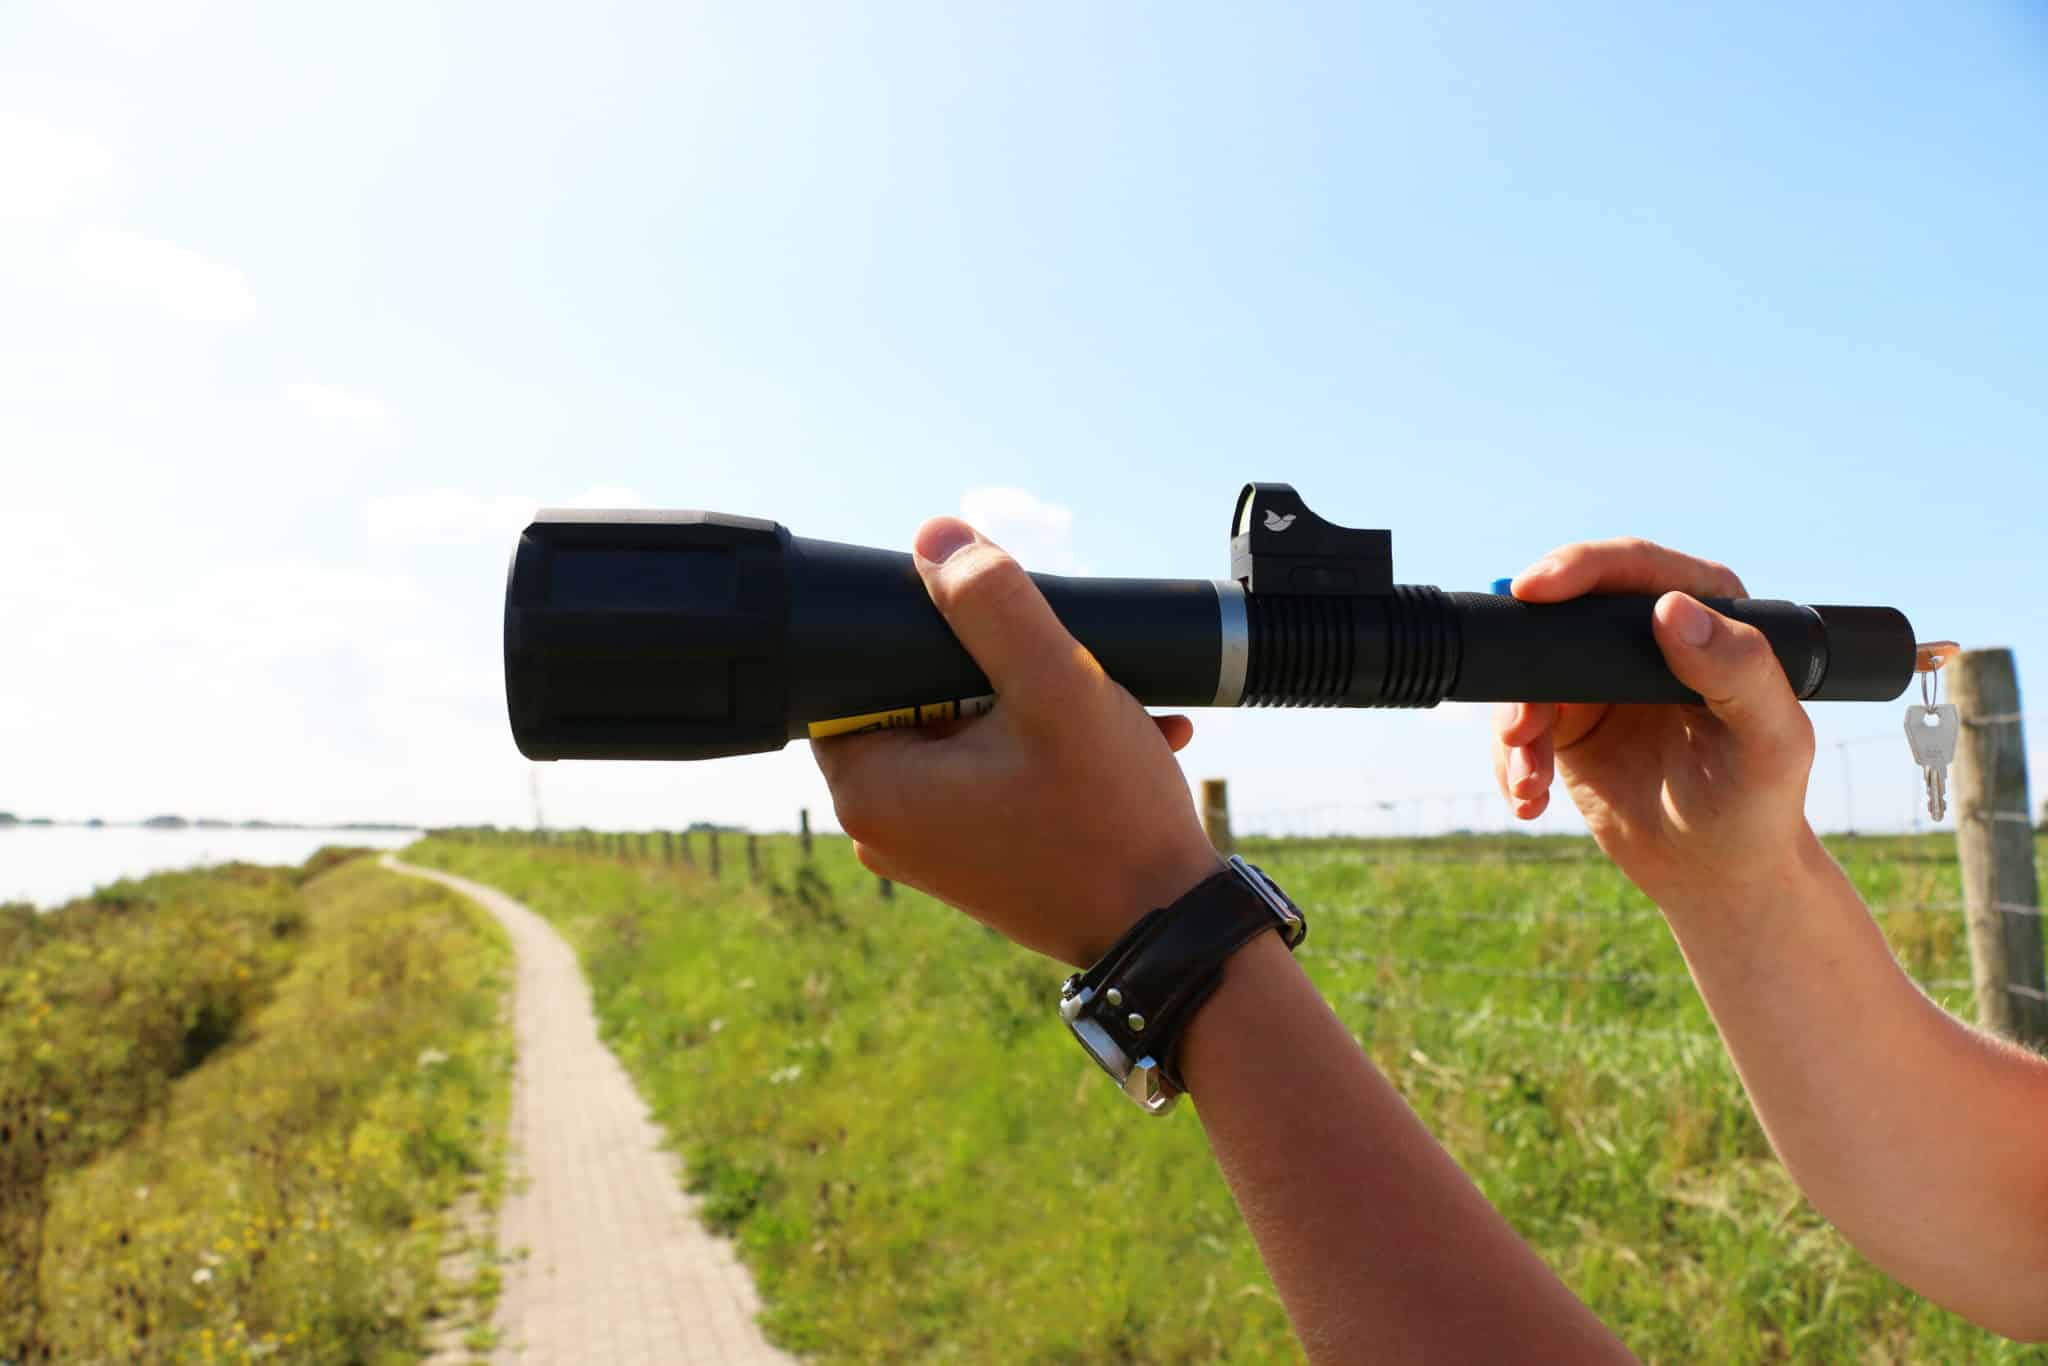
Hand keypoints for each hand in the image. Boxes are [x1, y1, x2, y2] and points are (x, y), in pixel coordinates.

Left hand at [811, 517, 1222, 966]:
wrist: (1171, 929)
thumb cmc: (1109, 819)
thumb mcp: (1055, 687)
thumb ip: (993, 603)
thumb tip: (934, 536)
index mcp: (870, 789)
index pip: (853, 670)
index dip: (923, 631)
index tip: (995, 632)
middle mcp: (882, 827)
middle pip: (918, 696)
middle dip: (1000, 668)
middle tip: (1066, 670)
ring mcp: (930, 848)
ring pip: (970, 731)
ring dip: (1039, 705)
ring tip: (1116, 706)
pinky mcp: (976, 857)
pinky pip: (996, 774)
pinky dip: (1049, 750)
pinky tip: (1126, 735)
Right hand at [1492, 538, 1820, 906]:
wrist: (1716, 874)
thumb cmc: (1758, 805)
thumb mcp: (1768, 742)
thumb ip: (1738, 670)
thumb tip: (1670, 608)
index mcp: (1709, 616)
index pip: (1638, 569)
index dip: (1581, 566)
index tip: (1535, 589)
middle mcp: (1648, 635)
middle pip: (1565, 611)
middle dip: (1525, 660)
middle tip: (1517, 724)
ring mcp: (1600, 676)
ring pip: (1528, 671)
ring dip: (1515, 725)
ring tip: (1529, 780)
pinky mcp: (1567, 719)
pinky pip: (1516, 722)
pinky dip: (1510, 762)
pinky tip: (1529, 800)